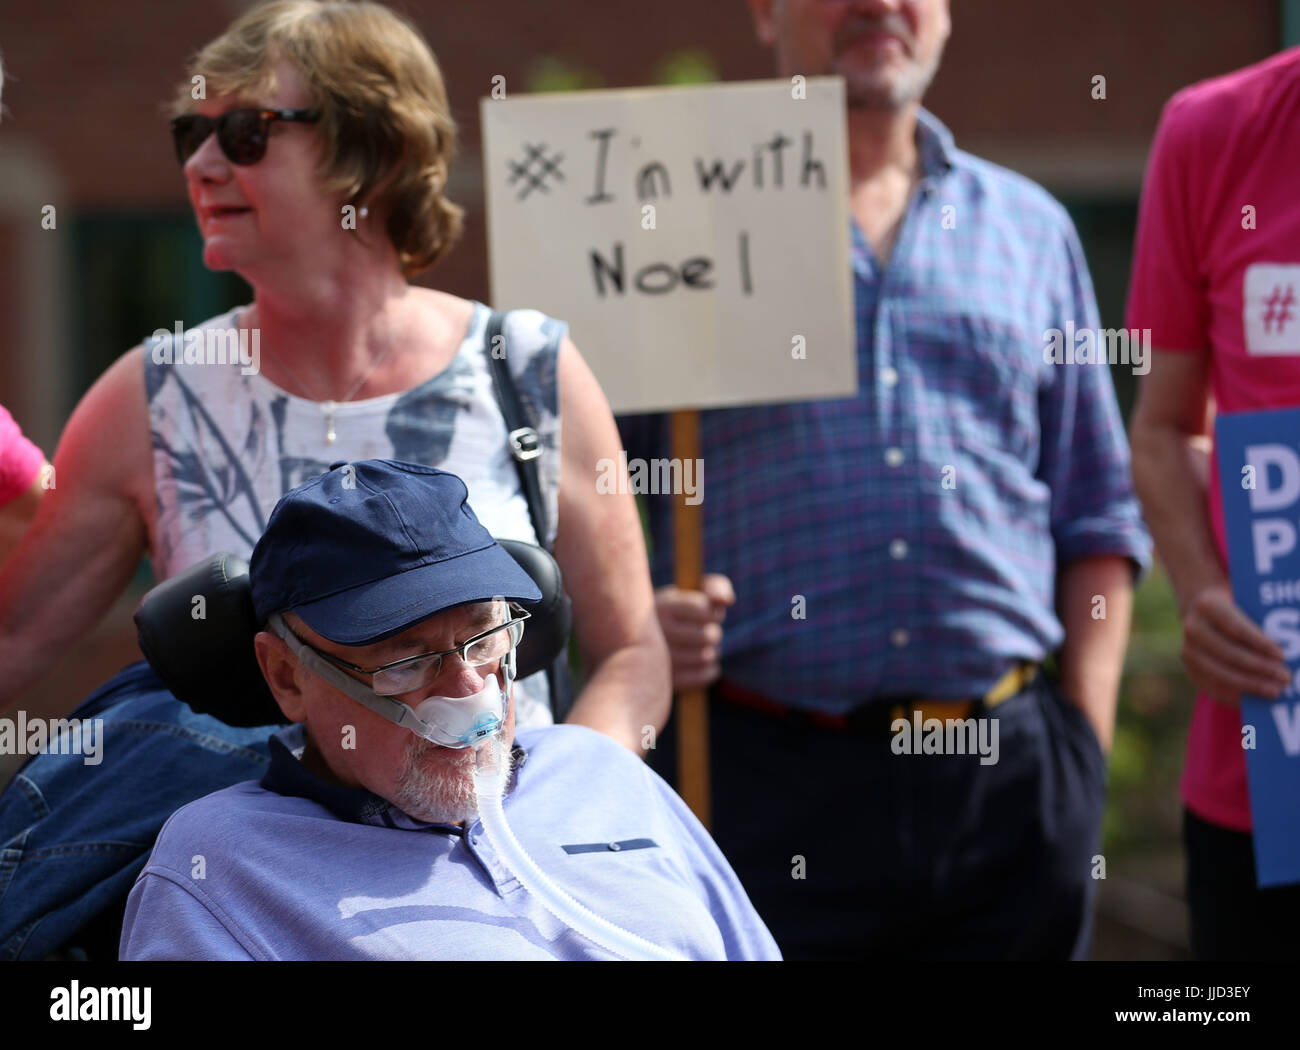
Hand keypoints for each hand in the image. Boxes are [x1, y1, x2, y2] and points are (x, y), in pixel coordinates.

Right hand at [654, 574, 735, 690]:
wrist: (637, 645)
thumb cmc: (675, 612)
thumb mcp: (689, 592)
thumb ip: (714, 587)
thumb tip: (726, 600)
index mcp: (661, 607)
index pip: (704, 609)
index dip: (712, 612)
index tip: (704, 613)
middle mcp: (657, 634)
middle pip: (710, 635)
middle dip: (713, 631)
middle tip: (702, 631)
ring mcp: (660, 661)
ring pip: (708, 656)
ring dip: (710, 650)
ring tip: (698, 646)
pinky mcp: (669, 682)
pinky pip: (707, 674)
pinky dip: (711, 668)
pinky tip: (700, 661)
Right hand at [1181, 584, 1291, 704]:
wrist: (1204, 616)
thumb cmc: (1238, 609)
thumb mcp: (1246, 604)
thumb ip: (1263, 619)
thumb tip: (1289, 646)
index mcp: (1207, 605)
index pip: (1235, 626)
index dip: (1258, 642)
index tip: (1281, 655)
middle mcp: (1193, 628)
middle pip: (1228, 652)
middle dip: (1259, 667)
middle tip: (1286, 677)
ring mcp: (1189, 651)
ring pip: (1220, 673)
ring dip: (1251, 684)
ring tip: (1276, 690)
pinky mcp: (1191, 670)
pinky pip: (1214, 688)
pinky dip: (1237, 696)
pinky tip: (1257, 698)